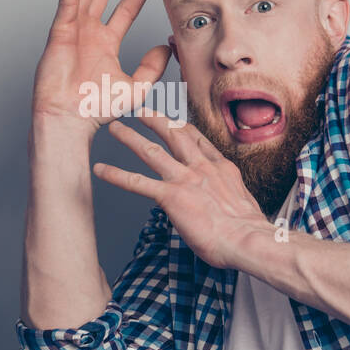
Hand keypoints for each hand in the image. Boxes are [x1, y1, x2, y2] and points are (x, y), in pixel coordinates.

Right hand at [31, 0, 171, 134]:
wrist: (71, 121)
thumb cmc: (95, 110)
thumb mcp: (136, 87)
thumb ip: (153, 67)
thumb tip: (167, 47)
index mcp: (105, 42)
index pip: (124, 9)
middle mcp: (89, 31)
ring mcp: (73, 28)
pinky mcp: (60, 30)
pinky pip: (68, 0)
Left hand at [92, 112, 271, 269]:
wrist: (247, 239)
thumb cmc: (248, 231)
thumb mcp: (243, 204)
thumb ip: (228, 197)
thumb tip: (224, 204)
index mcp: (220, 168)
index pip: (198, 140)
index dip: (183, 127)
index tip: (174, 120)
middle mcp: (201, 167)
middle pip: (174, 134)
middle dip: (155, 119)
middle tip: (140, 110)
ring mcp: (184, 179)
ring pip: (151, 152)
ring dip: (130, 138)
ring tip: (114, 128)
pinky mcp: (170, 196)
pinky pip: (137, 183)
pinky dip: (116, 174)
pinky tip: (101, 170)